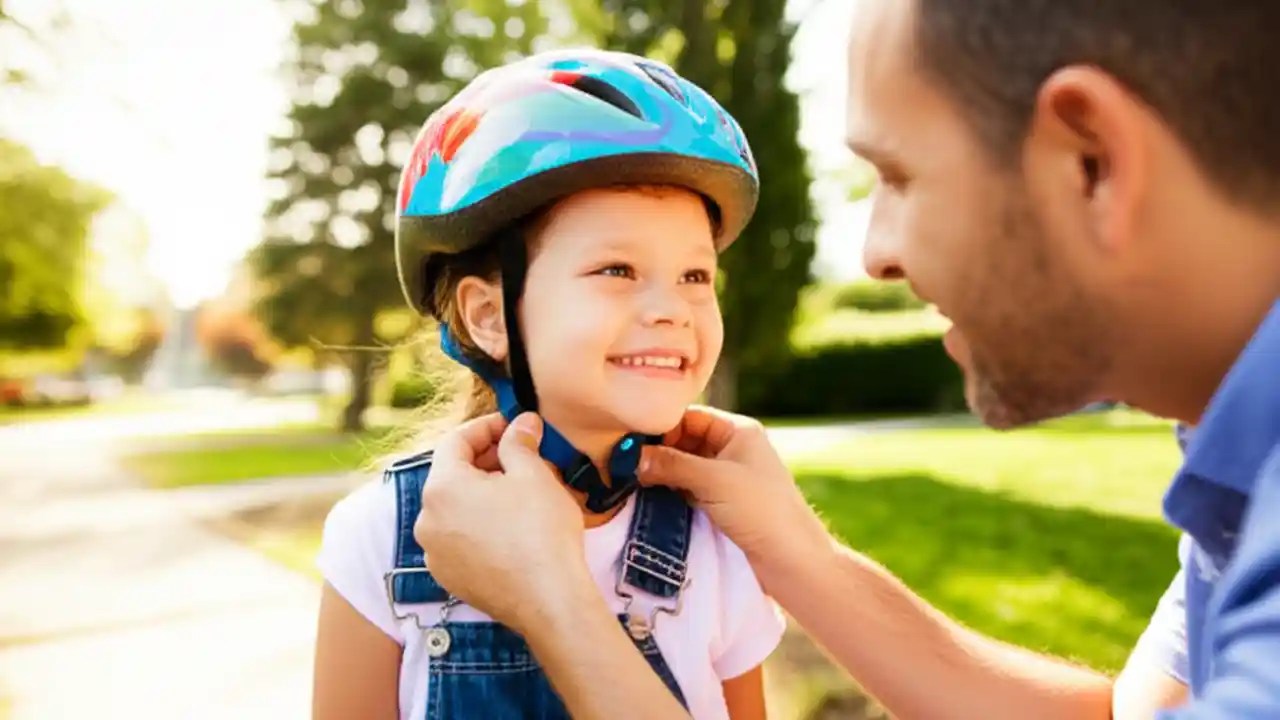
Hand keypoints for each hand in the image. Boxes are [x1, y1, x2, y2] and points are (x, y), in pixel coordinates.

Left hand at [414, 412, 593, 632]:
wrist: (550, 599)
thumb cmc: (541, 533)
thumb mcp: (534, 475)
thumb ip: (520, 442)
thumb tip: (522, 424)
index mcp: (441, 488)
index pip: (456, 441)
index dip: (486, 427)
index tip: (512, 426)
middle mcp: (426, 520)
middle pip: (452, 476)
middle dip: (486, 461)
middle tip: (521, 457)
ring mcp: (435, 554)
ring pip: (455, 510)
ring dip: (482, 495)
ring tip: (519, 494)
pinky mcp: (450, 578)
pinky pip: (459, 540)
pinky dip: (479, 527)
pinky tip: (511, 529)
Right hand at [638, 406, 830, 580]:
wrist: (791, 558)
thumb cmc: (760, 509)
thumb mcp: (713, 480)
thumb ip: (672, 465)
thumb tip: (631, 457)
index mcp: (738, 431)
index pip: (691, 416)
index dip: (662, 427)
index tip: (630, 442)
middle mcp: (733, 449)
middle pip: (686, 441)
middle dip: (658, 451)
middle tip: (626, 464)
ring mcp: (728, 477)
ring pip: (685, 467)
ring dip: (663, 473)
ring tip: (632, 481)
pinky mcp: (723, 502)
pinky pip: (689, 488)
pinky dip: (672, 491)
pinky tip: (651, 497)